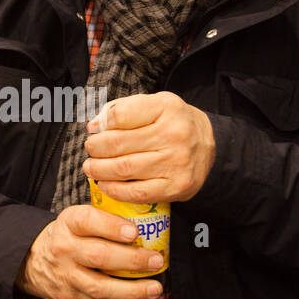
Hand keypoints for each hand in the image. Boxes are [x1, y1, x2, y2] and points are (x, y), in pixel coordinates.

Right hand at [15, 204, 164, 298]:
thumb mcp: (76, 218)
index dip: (111, 226)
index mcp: (68, 224)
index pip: (87, 221)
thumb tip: (147, 219)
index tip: (135, 232)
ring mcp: (66, 277)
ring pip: (100, 288)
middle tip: (156, 260)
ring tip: (155, 288)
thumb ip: (104, 217)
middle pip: (99, 256)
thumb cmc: (67, 236)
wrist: (32, 260)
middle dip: (132, 260)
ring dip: (132, 290)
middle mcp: (64, 249)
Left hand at [83, 92, 214, 202]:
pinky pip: (137, 193)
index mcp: (166, 107)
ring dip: (98, 170)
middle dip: (95, 149)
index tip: (93, 130)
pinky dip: (114, 190)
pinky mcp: (176, 187)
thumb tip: (94, 126)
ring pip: (123, 169)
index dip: (100, 124)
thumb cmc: (172, 124)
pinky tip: (105, 184)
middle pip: (117, 143)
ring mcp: (176, 162)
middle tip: (90, 150)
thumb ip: (123, 110)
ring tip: (91, 167)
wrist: (209, 145)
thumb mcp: (154, 104)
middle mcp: (174, 134)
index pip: (120, 115)